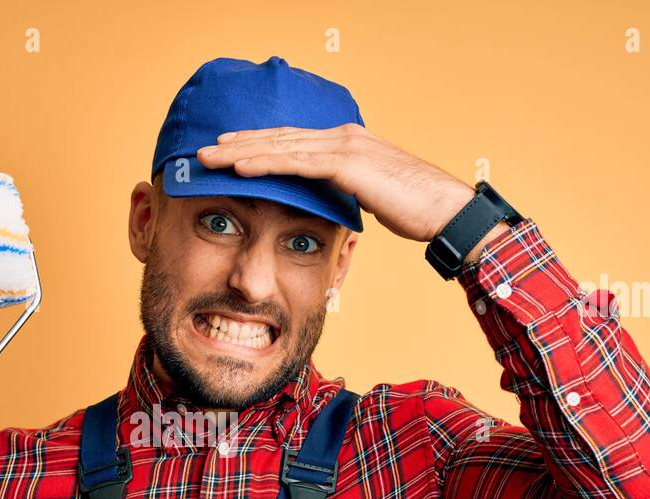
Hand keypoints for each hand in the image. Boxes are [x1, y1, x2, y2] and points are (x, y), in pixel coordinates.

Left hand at [195, 123, 479, 244]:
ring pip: (281, 146)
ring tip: (209, 157)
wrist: (446, 210)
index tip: (228, 151)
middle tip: (203, 151)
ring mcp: (344, 147)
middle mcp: (342, 137)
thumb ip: (346, 194)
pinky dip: (264, 162)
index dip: (258, 144)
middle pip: (279, 138)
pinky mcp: (347, 164)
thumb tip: (328, 205)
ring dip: (241, 151)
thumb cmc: (416, 210)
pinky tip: (238, 166)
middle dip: (239, 144)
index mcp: (347, 143)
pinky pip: (295, 163)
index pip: (292, 141)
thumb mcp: (371, 198)